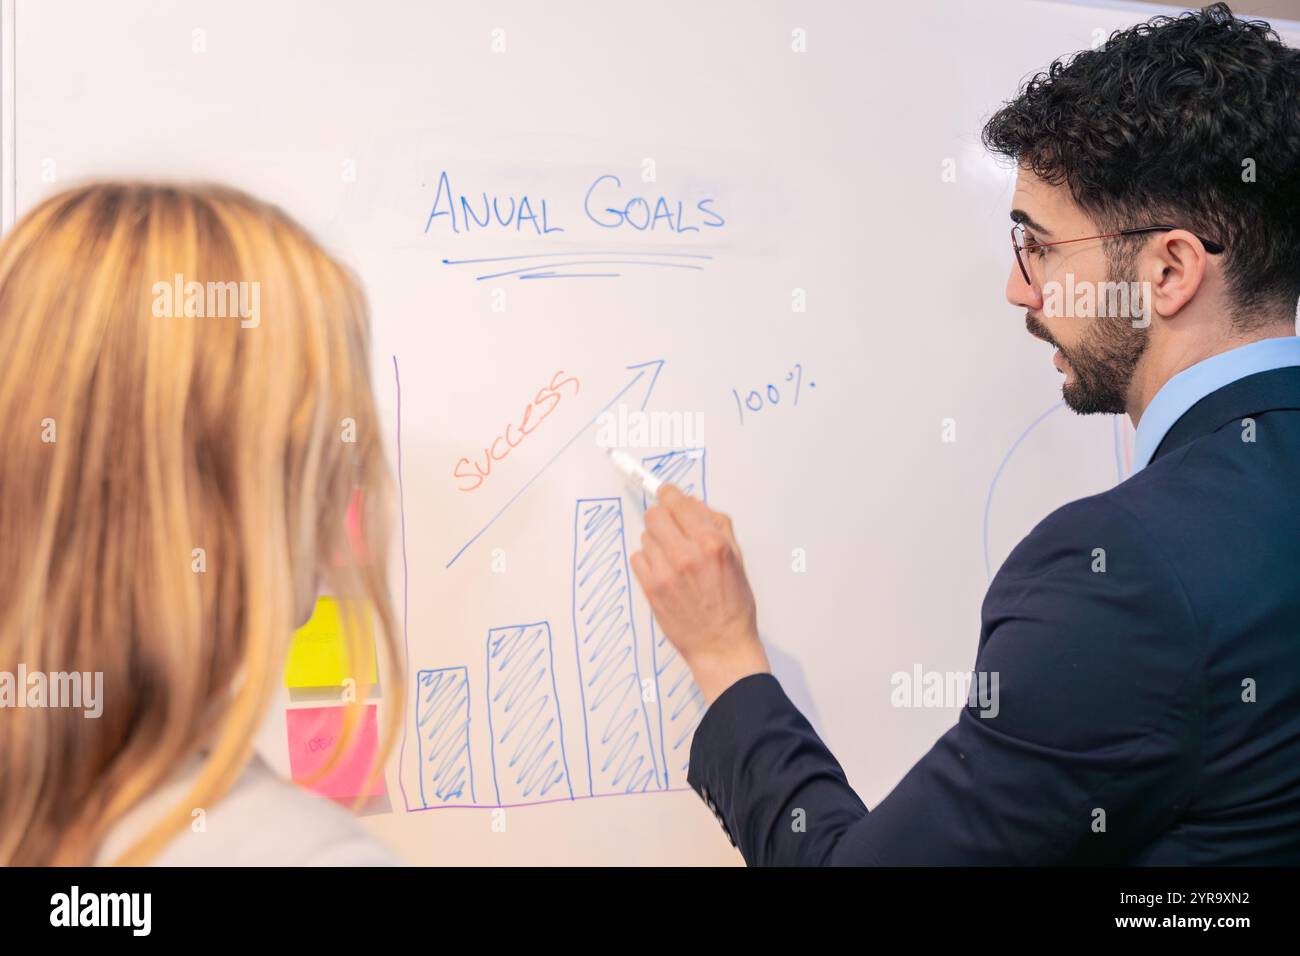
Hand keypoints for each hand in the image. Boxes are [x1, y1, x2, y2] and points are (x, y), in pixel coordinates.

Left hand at [629, 483, 770, 704]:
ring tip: (674, 560)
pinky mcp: (651, 589)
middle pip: (655, 514)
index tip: (666, 492)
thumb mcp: (737, 558)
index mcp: (712, 543)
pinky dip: (648, 561)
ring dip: (657, 542)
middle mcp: (687, 555)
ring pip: (646, 536)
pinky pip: (638, 558)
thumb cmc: (733, 605)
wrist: (721, 645)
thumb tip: (693, 503)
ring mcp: (666, 572)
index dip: (670, 494)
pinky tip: (665, 573)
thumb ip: (716, 525)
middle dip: (663, 517)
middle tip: (671, 528)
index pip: (678, 502)